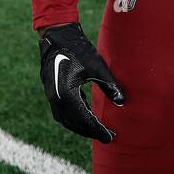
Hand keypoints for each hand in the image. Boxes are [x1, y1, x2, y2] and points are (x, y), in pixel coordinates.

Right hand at [38, 23, 123, 141]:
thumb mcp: (97, 66)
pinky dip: (75, 117)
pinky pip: (63, 111)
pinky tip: (87, 116)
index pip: (84, 119)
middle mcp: (56, 98)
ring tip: (98, 130)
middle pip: (74, 123)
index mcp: (66, 93)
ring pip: (66, 119)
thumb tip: (122, 102)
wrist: (58, 36)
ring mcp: (51, 95)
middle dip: (90, 131)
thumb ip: (109, 85)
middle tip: (107, 137)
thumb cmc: (79, 49)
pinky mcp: (51, 91)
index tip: (110, 136)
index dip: (97, 129)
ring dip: (81, 127)